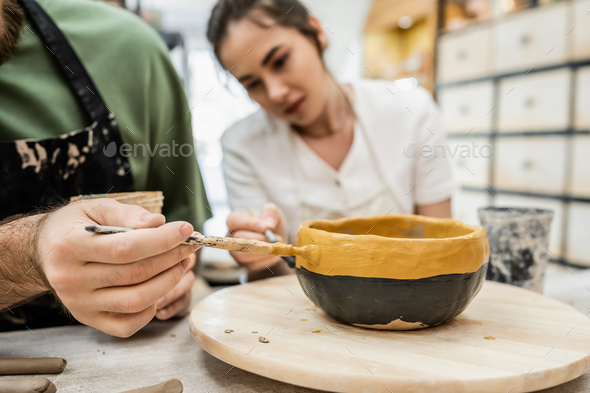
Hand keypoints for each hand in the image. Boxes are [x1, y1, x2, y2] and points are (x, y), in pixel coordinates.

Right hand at [37, 199, 200, 336]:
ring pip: (137, 301)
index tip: (186, 230)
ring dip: (169, 282)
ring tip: (182, 264)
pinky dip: (152, 307)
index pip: (126, 248)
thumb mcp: (96, 208)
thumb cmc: (75, 226)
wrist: (44, 251)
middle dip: (172, 258)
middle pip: (136, 275)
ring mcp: (79, 304)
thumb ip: (128, 213)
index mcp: (69, 246)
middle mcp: (71, 279)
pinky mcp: (89, 319)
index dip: (162, 240)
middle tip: (189, 245)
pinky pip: (128, 324)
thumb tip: (159, 223)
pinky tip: (160, 286)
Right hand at [226, 203, 287, 270]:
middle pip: (238, 240)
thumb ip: (271, 213)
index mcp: (235, 221)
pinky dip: (266, 260)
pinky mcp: (244, 264)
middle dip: (259, 240)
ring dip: (263, 252)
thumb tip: (269, 225)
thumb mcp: (273, 213)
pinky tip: (275, 254)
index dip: (249, 224)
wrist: (276, 240)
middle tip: (276, 239)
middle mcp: (231, 237)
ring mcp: (236, 252)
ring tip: (277, 247)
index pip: (234, 221)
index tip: (264, 227)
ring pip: (243, 255)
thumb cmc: (270, 224)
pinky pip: (253, 264)